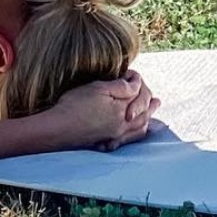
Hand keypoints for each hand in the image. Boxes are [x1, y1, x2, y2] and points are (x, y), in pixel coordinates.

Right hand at [46, 70, 161, 151]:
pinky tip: (136, 130)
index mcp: (122, 111)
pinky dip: (138, 132)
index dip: (137, 81)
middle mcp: (122, 126)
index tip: (130, 74)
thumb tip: (136, 84)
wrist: (59, 129)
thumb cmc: (75, 105)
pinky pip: (130, 139)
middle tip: (157, 101)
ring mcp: (115, 136)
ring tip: (152, 115)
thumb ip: (120, 87)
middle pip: (144, 114)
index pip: (138, 94)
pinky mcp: (107, 142)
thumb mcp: (98, 88)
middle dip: (150, 104)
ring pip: (139, 128)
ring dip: (148, 119)